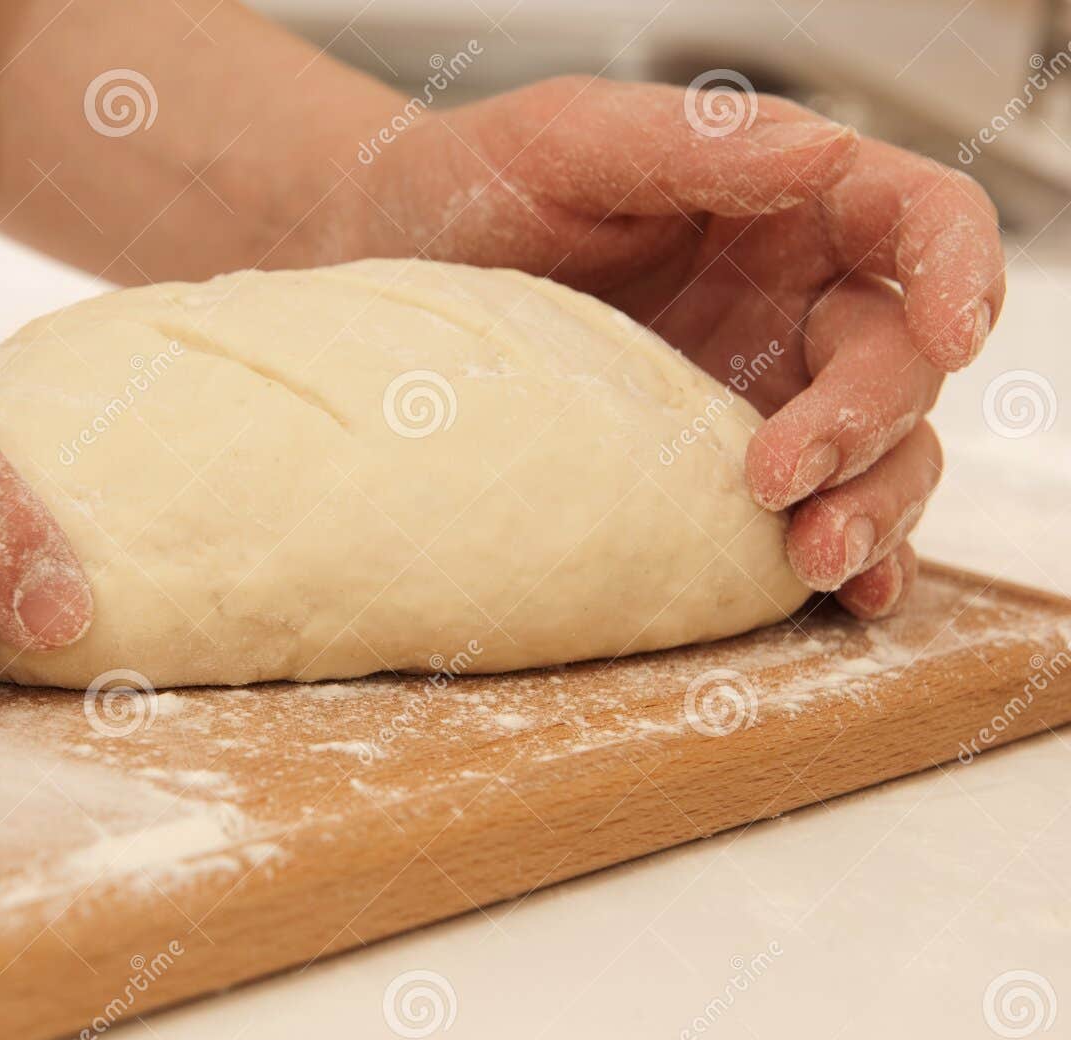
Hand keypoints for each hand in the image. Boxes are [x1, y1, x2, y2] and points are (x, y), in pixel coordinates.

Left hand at [351, 75, 1003, 618]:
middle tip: (782, 475)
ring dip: (868, 511)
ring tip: (810, 559)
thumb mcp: (567, 140)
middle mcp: (790, 303)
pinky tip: (831, 594)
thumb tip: (821, 154)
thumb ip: (693, 146)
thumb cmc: (474, 186)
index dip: (959, 269)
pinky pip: (809, 517)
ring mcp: (759, 394)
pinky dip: (842, 559)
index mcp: (786, 207)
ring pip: (876, 456)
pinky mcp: (712, 472)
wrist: (385, 261)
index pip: (916, 222)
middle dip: (866, 425)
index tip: (955, 326)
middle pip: (896, 364)